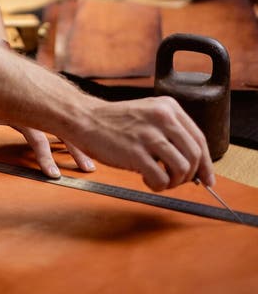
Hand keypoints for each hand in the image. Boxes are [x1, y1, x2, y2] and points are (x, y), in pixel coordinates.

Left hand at [0, 104, 95, 178]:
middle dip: (75, 151)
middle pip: (62, 132)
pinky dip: (78, 133)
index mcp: (24, 115)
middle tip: (88, 169)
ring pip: (69, 126)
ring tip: (91, 164)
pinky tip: (90, 145)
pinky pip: (67, 121)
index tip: (53, 175)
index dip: (44, 158)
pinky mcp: (51, 106)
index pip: (38, 139)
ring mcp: (47, 106)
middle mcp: (39, 110)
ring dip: (80, 144)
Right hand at [79, 95, 214, 191]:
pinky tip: (146, 180)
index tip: (208, 179)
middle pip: (195, 156)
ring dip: (173, 182)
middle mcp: (162, 117)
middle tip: (176, 181)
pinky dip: (158, 186)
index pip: (199, 139)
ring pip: (182, 169)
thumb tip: (196, 166)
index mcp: (168, 107)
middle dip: (189, 175)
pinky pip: (162, 179)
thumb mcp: (149, 116)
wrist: (86, 120)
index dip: (206, 163)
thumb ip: (172, 134)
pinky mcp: (136, 152)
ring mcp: (149, 134)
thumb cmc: (116, 122)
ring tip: (159, 179)